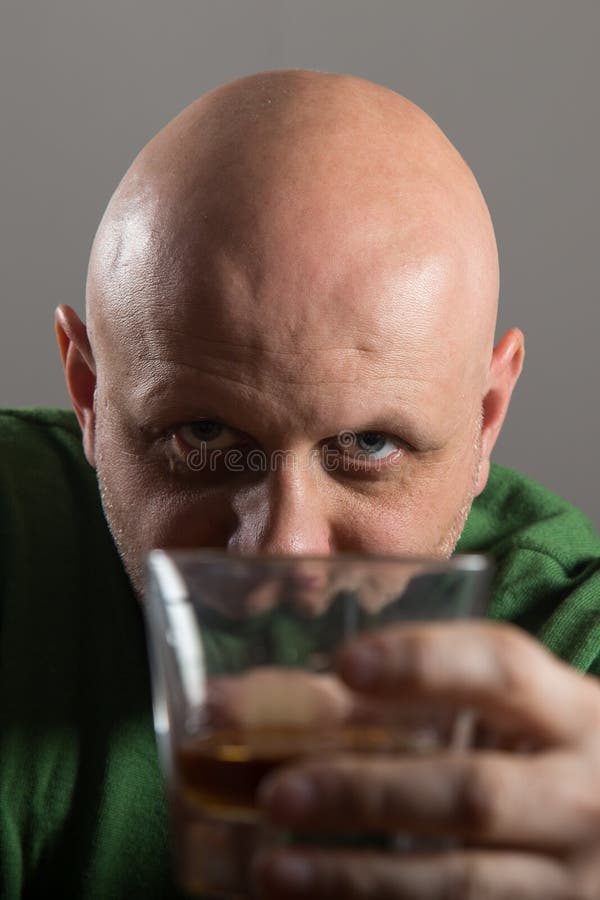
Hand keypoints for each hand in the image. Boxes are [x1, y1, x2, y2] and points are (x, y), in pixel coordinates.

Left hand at [254, 622, 599, 898]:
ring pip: (460, 881)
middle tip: (277, 793)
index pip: (502, 669)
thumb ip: (421, 698)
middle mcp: (581, 794)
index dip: (423, 661)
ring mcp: (572, 876)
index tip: (344, 664)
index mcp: (573, 712)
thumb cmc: (547, 753)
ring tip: (273, 868)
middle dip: (366, 792)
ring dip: (357, 877)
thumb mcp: (515, 715)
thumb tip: (284, 698)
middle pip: (471, 793)